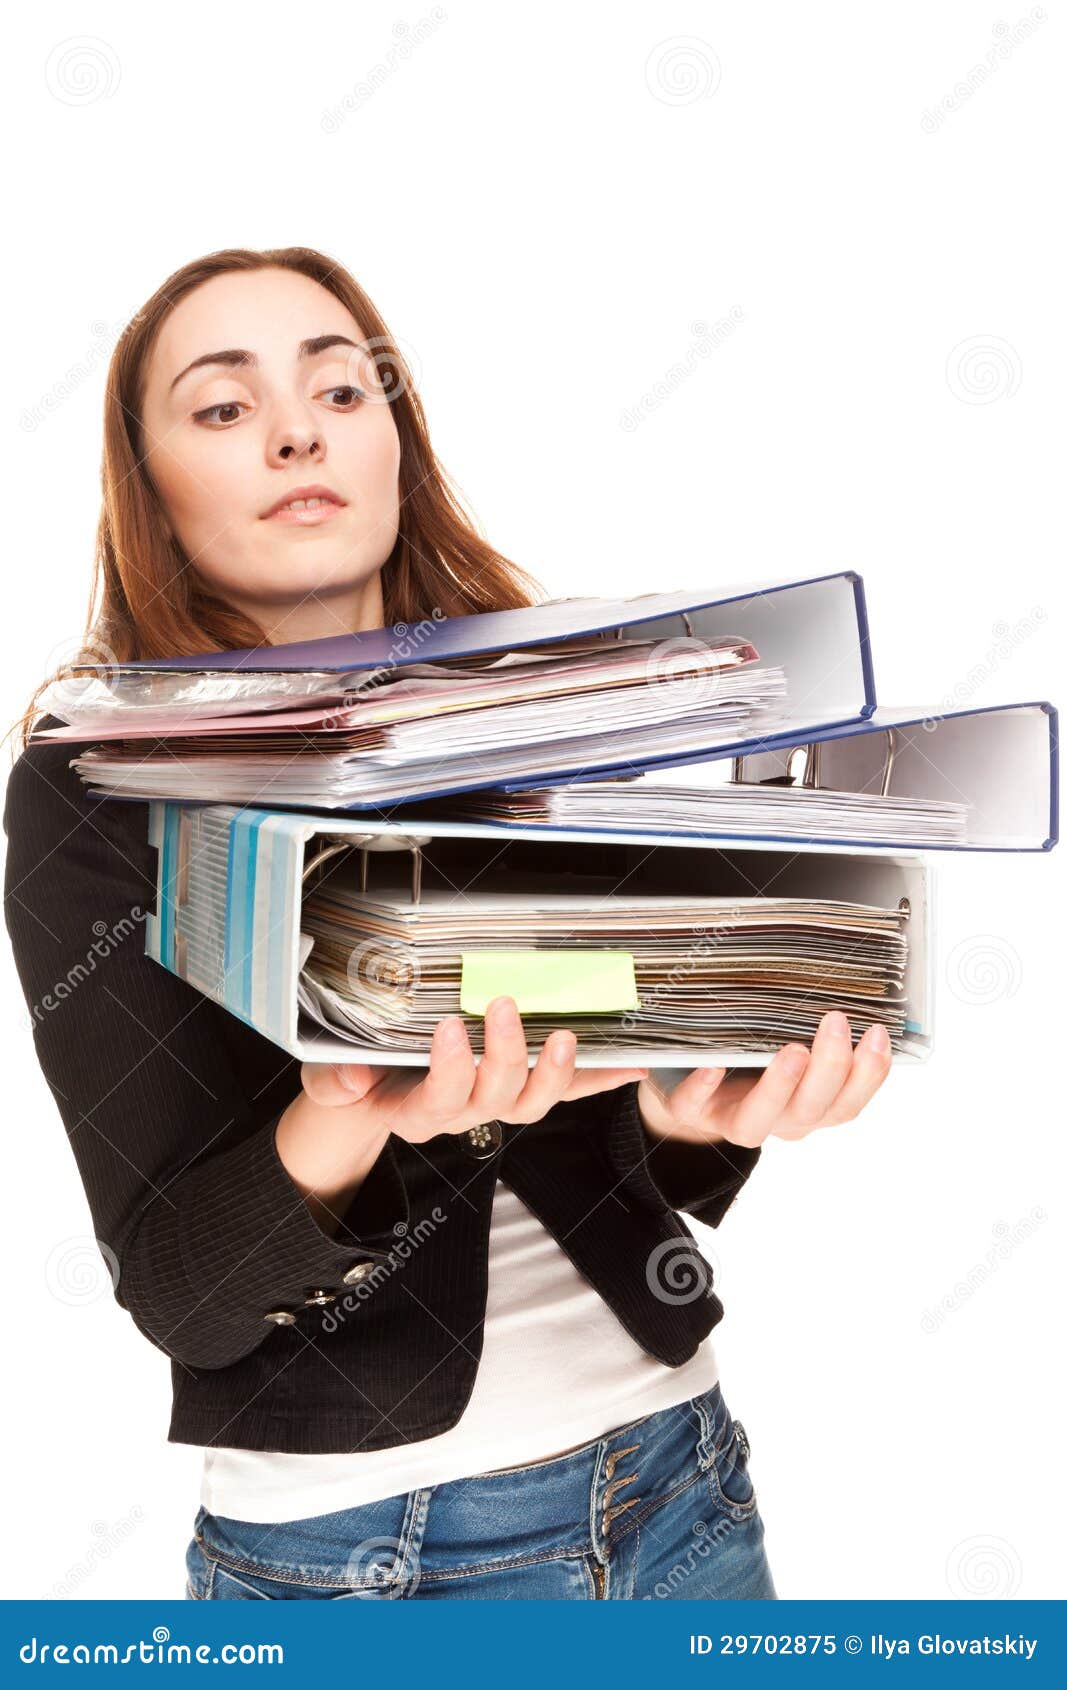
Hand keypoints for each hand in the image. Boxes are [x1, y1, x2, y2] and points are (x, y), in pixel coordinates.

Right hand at [302, 995, 647, 1143]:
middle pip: (495, 1099)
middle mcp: (462, 1113)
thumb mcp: (330, 1080)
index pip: (439, 1099)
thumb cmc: (354, 1081)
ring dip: (553, 1070)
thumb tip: (349, 1078)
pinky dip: (597, 1079)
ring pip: (532, 1101)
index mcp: (417, 1111)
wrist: (367, 1099)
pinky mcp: (518, 1089)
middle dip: (504, 1055)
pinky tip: (629, 1066)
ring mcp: (494, 1103)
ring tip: (563, 1036)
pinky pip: (563, 1090)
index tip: (447, 1030)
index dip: (449, 1069)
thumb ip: (336, 1080)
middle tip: (501, 1007)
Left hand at [636, 1011, 891, 1151]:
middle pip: (812, 1109)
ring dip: (780, 1086)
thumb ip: (818, 1035)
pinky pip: (694, 1106)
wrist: (697, 1099)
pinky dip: (704, 1087)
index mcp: (811, 1109)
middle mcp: (778, 1121)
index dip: (869, 1073)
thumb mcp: (792, 1049)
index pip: (848, 1102)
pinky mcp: (691, 1111)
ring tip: (794, 1050)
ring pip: (760, 1119)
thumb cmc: (756, 1065)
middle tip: (836, 1022)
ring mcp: (734, 1119)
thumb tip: (854, 991)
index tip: (879, 1032)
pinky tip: (714, 1066)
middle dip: (830, 1067)